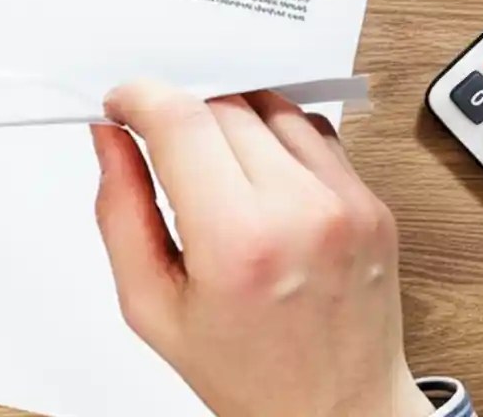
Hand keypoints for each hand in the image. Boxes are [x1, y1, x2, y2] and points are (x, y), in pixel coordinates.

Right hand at [91, 84, 433, 416]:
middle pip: (222, 105)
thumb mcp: (151, 305)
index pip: (181, 121)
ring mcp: (346, 204)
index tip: (123, 105)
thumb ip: (121, 210)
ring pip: (270, 107)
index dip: (140, 98)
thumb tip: (111, 139)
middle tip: (160, 148)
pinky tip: (259, 182)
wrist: (339, 411)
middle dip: (179, 115)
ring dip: (229, 121)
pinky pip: (313, 132)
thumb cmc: (246, 372)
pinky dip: (276, 139)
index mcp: (237, 244)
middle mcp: (300, 212)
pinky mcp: (372, 202)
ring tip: (214, 173)